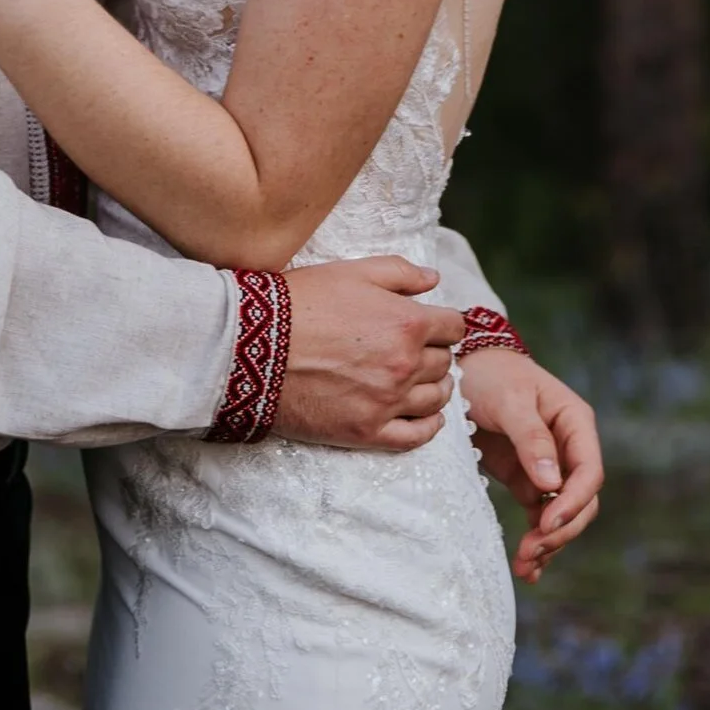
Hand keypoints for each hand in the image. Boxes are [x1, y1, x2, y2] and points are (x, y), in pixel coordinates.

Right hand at [273, 260, 462, 450]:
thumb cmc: (303, 302)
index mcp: (407, 323)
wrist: (256, 346)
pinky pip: (416, 436)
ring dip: (434, 387)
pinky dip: (429, 427)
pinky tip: (426, 417)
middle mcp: (405, 365)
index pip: (454, 327)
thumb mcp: (353, 272)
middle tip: (416, 349)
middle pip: (444, 363)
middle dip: (435, 352)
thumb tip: (434, 280)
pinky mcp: (367, 432)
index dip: (444, 323)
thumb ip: (400, 273)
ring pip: (436, 399)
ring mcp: (388, 402)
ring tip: (420, 380)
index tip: (432, 325)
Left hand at [462, 348, 603, 577]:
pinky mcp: (528, 481)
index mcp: (575, 424)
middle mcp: (568, 449)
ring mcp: (550, 468)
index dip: (573, 503)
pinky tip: (527, 569)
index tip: (548, 523)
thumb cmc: (491, 375)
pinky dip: (537, 542)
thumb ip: (531, 438)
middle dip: (560, 530)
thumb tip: (552, 485)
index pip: (588, 472)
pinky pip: (540, 518)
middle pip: (580, 502)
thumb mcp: (510, 400)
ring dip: (549, 543)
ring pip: (562, 516)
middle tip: (530, 551)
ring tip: (525, 566)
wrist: (463, 368)